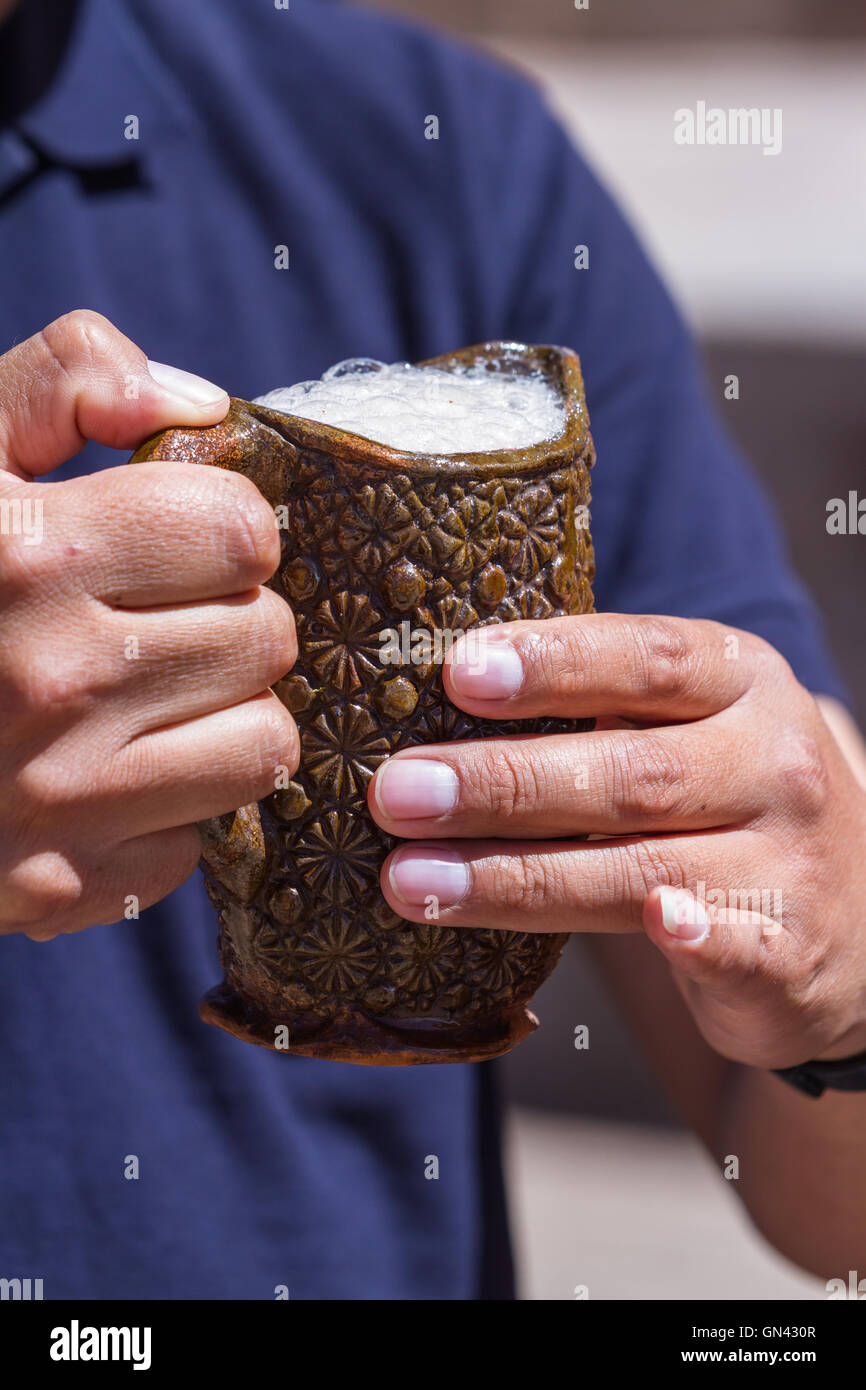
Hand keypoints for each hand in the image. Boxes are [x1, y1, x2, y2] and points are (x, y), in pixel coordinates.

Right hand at [0, 311, 297, 939]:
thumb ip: (62, 382)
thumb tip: (189, 403)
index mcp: (28, 554)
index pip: (240, 530)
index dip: (222, 526)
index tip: (184, 539)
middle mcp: (49, 679)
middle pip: (265, 638)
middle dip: (232, 616)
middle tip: (167, 620)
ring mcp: (52, 797)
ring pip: (261, 747)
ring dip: (225, 716)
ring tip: (153, 697)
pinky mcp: (51, 884)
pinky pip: (195, 845)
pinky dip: (167, 813)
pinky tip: (103, 778)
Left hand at [368, 614, 865, 1068]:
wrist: (849, 916)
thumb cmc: (720, 799)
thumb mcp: (682, 727)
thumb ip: (591, 708)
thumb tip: (427, 700)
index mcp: (739, 682)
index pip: (644, 659)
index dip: (553, 663)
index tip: (459, 670)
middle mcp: (772, 761)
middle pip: (629, 770)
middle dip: (502, 782)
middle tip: (397, 791)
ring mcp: (787, 857)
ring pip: (644, 865)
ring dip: (517, 876)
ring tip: (412, 879)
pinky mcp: (788, 949)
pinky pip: (734, 944)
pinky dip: (694, 934)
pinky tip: (655, 923)